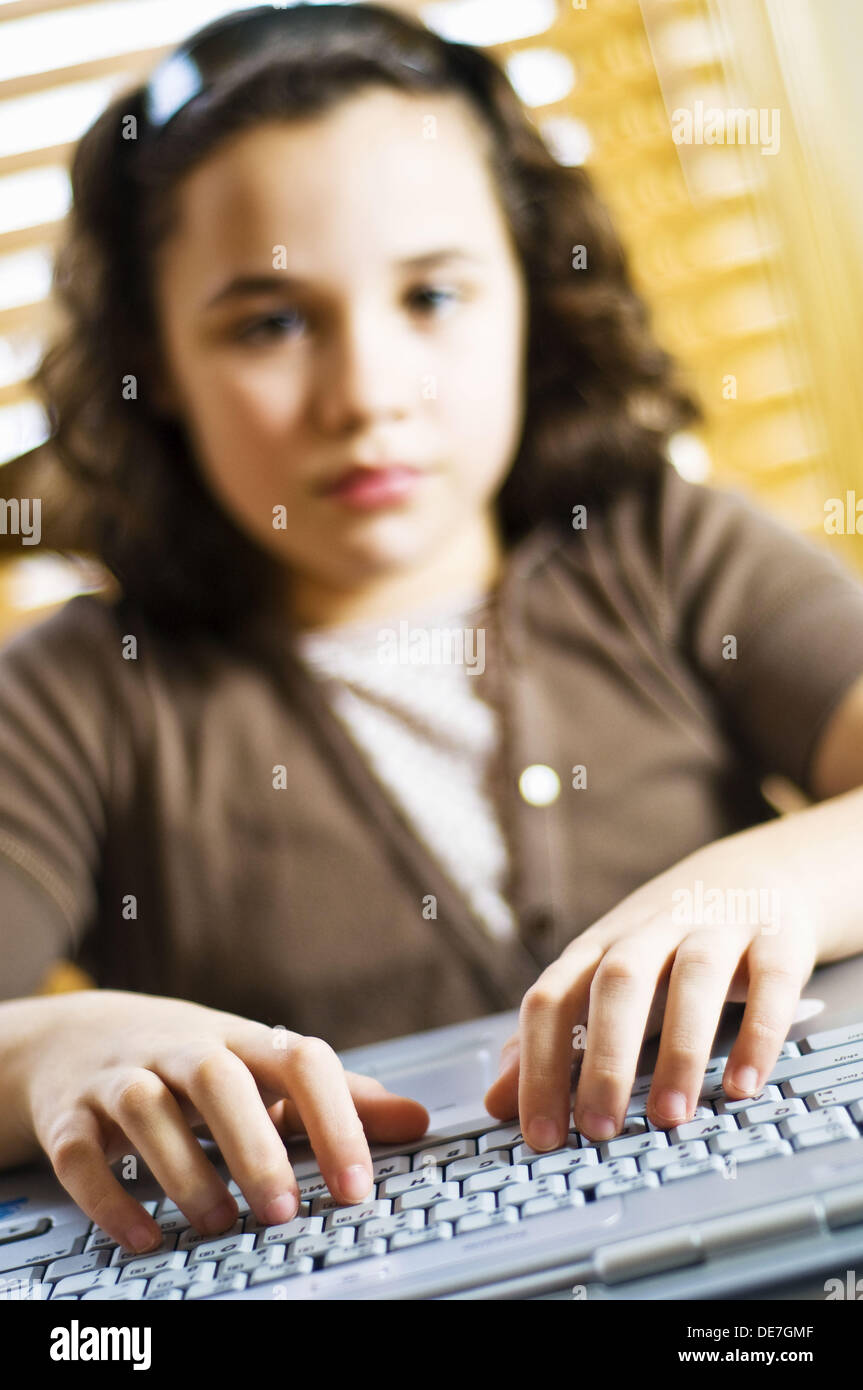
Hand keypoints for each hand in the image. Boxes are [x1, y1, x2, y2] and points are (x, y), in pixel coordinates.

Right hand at [10, 990, 428, 1253]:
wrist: (79, 1038)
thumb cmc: (193, 1062)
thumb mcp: (264, 1069)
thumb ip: (339, 1097)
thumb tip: (418, 1121)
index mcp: (241, 1042)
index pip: (299, 1060)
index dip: (334, 1119)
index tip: (357, 1186)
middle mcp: (181, 1051)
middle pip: (218, 1080)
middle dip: (253, 1146)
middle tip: (284, 1211)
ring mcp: (121, 1078)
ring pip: (148, 1110)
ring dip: (184, 1170)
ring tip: (219, 1223)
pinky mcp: (69, 1116)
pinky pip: (82, 1154)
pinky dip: (110, 1198)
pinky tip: (146, 1236)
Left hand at [483, 845, 817, 1150]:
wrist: (753, 875)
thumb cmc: (662, 946)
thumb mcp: (599, 982)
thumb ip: (547, 1041)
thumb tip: (494, 1103)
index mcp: (597, 946)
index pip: (551, 996)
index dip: (538, 1064)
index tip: (541, 1134)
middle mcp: (651, 930)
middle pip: (618, 982)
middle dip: (605, 1057)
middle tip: (598, 1130)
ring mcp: (715, 928)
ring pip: (692, 980)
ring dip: (680, 1051)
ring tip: (669, 1118)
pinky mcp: (776, 938)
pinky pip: (769, 984)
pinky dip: (758, 1035)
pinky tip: (743, 1087)